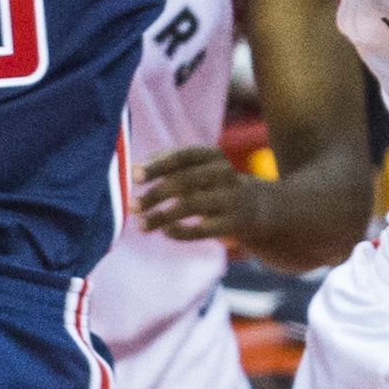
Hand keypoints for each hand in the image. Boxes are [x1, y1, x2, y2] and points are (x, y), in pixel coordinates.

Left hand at [135, 146, 260, 242]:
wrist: (257, 208)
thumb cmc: (213, 185)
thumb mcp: (196, 169)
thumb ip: (167, 166)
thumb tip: (133, 170)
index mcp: (212, 156)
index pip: (183, 156)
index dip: (158, 165)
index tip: (134, 175)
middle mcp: (224, 174)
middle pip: (185, 180)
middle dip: (155, 194)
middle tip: (131, 205)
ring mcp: (231, 199)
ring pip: (192, 205)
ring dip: (162, 216)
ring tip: (140, 225)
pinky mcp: (234, 224)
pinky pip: (203, 230)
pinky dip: (181, 231)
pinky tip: (165, 232)